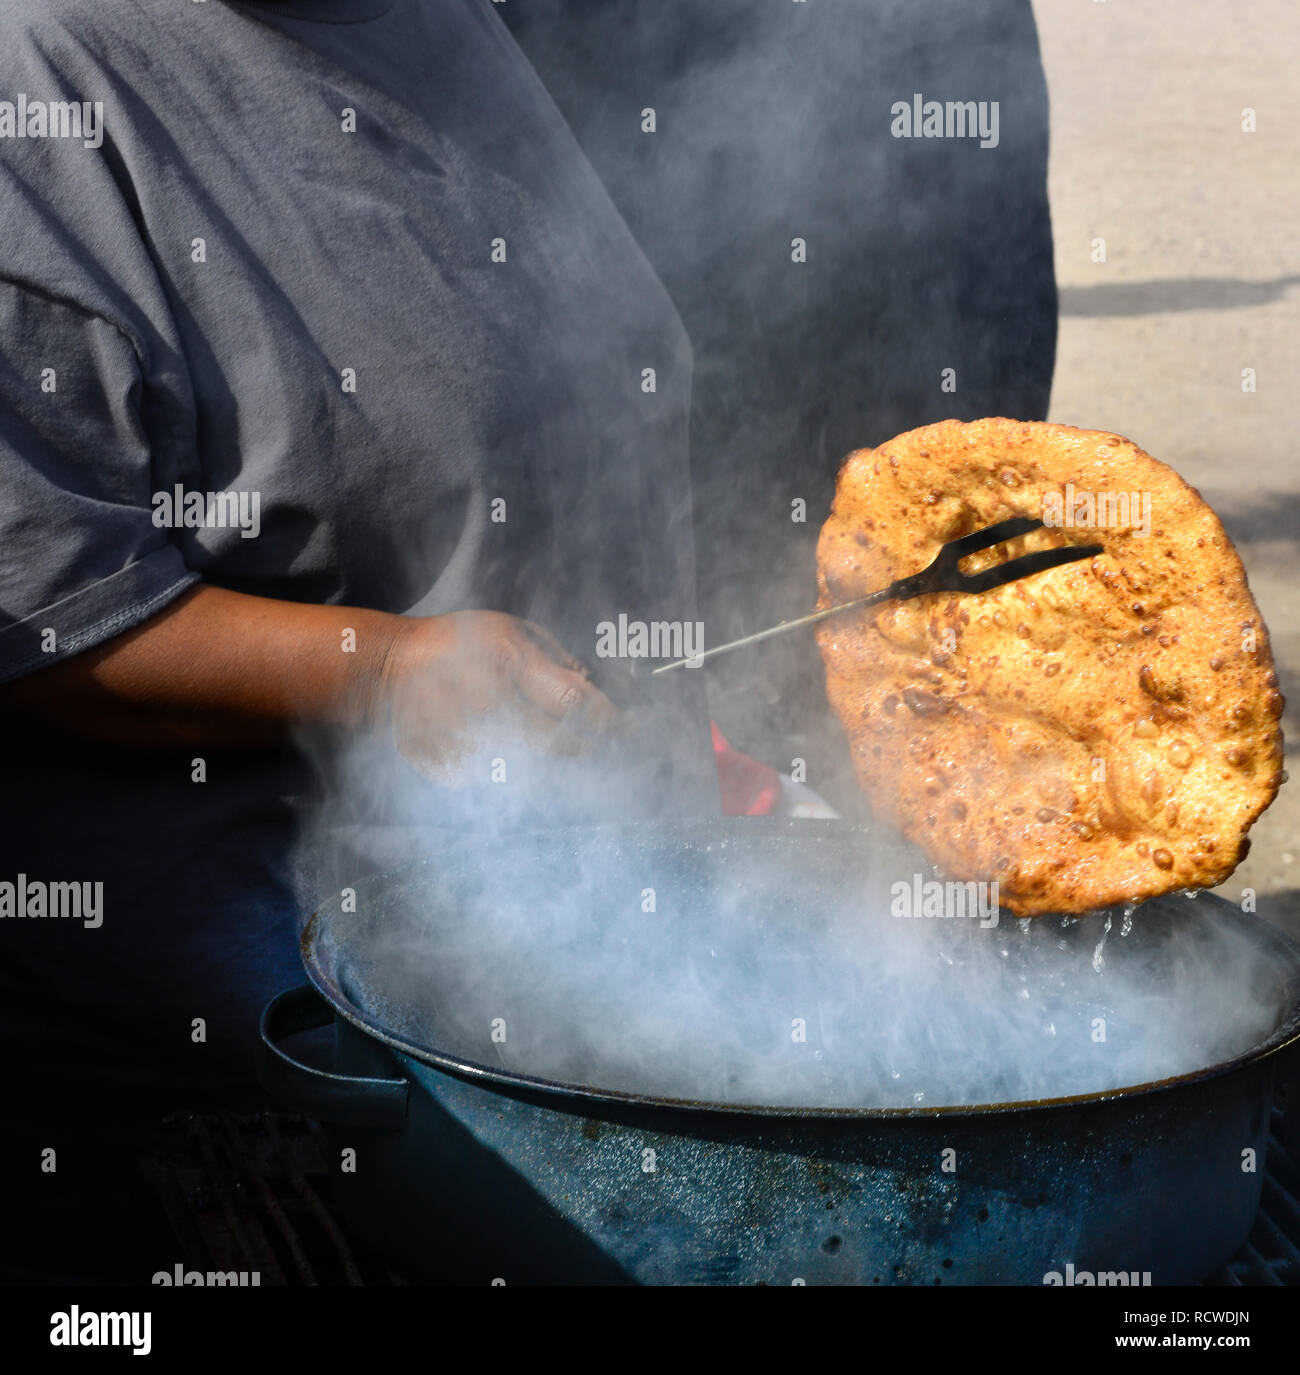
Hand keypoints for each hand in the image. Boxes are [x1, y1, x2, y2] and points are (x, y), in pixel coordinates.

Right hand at [378, 610, 618, 776]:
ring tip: (548, 745)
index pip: (572, 700)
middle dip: (582, 746)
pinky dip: (504, 766)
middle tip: (593, 744)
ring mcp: (464, 735)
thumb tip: (590, 685)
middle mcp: (487, 701)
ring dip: (545, 758)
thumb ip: (553, 655)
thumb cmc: (456, 640)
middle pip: (555, 742)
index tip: (627, 728)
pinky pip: (491, 773)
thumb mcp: (508, 627)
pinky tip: (496, 747)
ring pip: (527, 763)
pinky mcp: (446, 760)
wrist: (391, 667)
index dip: (605, 719)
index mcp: (507, 661)